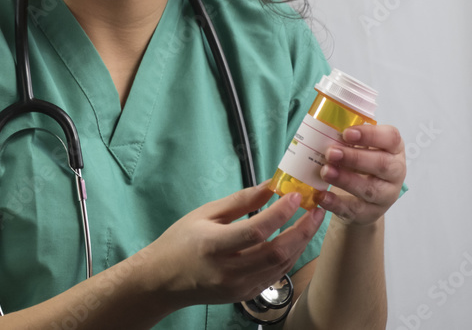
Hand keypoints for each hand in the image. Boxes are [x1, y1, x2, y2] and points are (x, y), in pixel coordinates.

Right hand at [144, 183, 325, 307]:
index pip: (255, 230)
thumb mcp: (204, 214)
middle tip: (316, 211)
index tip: (296, 196)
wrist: (164, 279)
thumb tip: (269, 186)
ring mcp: (238, 286)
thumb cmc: (181, 241)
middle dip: (302, 231)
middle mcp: (228, 270)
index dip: (280, 213)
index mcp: (213, 245)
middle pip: (276, 253)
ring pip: (281, 266)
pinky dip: (289, 257)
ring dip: (301, 244)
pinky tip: (294, 241)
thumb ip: (239, 202)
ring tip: (311, 223)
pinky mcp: (245, 294)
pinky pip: (275, 275)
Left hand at [318, 124, 405, 225]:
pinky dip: (337, 203)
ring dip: (346, 180)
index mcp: (393, 149)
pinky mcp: (372, 213)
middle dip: (355, 158)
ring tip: (325, 172)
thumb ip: (347, 140)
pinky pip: (355, 209)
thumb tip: (322, 131)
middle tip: (331, 153)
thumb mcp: (358, 148)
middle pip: (382, 164)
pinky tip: (322, 196)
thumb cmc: (360, 163)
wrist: (363, 198)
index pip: (391, 138)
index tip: (346, 133)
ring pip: (370, 189)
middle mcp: (395, 172)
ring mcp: (386, 195)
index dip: (370, 135)